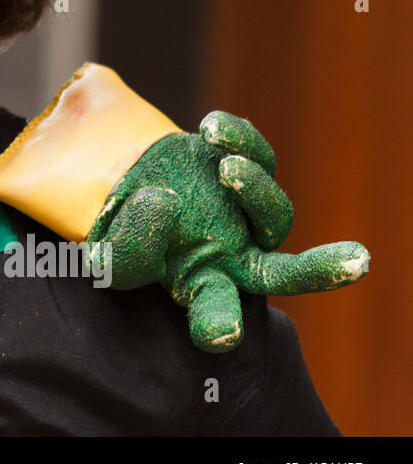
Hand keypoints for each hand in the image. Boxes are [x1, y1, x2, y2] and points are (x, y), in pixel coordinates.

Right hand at [89, 111, 369, 352]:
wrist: (123, 184)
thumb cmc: (121, 232)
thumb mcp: (107, 252)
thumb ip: (130, 244)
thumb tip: (166, 204)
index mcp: (200, 283)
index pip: (215, 312)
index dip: (218, 325)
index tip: (221, 335)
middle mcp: (234, 254)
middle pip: (283, 273)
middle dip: (319, 270)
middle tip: (356, 261)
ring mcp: (244, 212)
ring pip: (275, 212)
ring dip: (257, 189)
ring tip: (226, 168)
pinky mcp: (243, 166)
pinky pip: (260, 154)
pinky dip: (243, 139)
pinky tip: (210, 128)